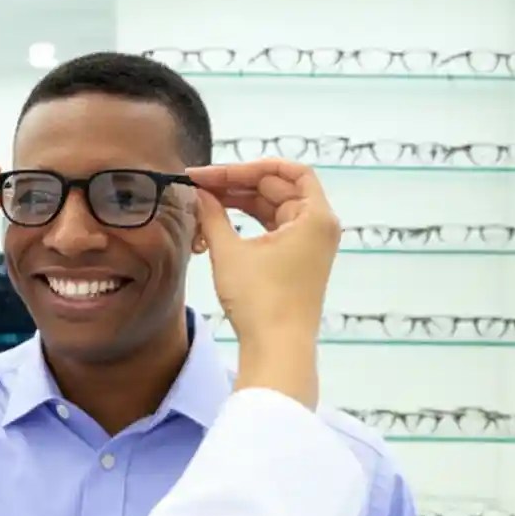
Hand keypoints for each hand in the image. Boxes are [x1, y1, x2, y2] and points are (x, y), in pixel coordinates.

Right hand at [189, 159, 340, 348]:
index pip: (287, 171)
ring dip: (238, 202)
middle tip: (197, 185)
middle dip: (236, 184)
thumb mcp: (229, 252)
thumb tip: (198, 194)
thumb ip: (212, 215)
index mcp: (315, 216)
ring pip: (271, 208)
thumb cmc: (261, 300)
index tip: (214, 173)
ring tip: (202, 201)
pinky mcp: (296, 260)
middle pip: (277, 188)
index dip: (248, 167)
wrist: (277, 348)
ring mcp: (308, 244)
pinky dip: (246, 222)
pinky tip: (217, 221)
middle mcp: (317, 226)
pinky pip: (271, 228)